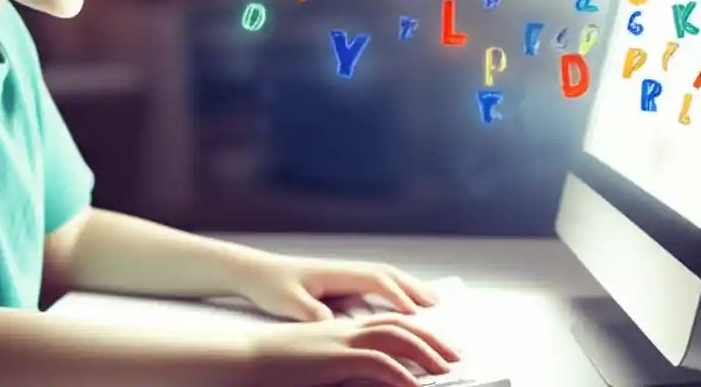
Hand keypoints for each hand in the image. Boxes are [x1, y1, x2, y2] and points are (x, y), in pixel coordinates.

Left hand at [237, 254, 439, 322]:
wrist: (254, 271)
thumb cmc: (270, 286)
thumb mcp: (287, 302)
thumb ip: (311, 313)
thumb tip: (335, 325)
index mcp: (335, 272)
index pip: (374, 281)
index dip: (397, 297)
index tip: (416, 315)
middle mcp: (344, 268)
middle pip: (388, 274)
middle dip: (414, 288)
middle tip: (439, 306)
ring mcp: (344, 273)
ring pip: (385, 275)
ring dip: (409, 286)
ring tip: (433, 301)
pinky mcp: (341, 280)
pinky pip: (376, 283)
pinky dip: (396, 289)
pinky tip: (403, 301)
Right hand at [248, 313, 459, 386]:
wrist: (244, 358)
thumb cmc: (274, 366)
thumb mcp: (316, 365)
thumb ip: (343, 369)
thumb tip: (366, 379)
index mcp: (342, 328)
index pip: (388, 322)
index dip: (417, 330)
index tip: (438, 346)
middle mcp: (346, 329)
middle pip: (400, 325)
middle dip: (432, 340)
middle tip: (455, 357)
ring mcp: (341, 341)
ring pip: (396, 338)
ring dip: (426, 353)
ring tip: (447, 370)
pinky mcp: (335, 357)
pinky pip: (378, 363)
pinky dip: (401, 374)